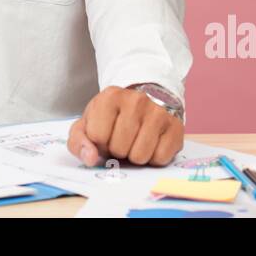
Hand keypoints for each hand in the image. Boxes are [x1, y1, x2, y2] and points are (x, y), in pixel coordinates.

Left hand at [66, 85, 183, 166]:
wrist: (145, 101)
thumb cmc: (112, 117)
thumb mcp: (88, 124)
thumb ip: (78, 142)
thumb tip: (90, 158)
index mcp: (110, 96)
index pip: (97, 136)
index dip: (100, 142)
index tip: (106, 133)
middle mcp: (136, 100)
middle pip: (119, 148)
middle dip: (118, 150)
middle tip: (122, 138)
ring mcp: (158, 112)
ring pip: (140, 156)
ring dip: (135, 156)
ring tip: (135, 141)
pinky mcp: (176, 127)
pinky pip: (160, 158)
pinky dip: (154, 158)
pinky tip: (152, 143)